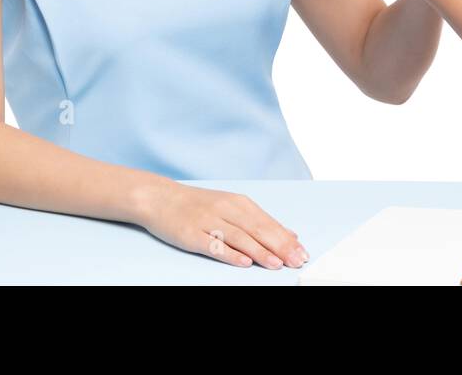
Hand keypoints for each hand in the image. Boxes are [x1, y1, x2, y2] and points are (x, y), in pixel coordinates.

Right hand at [139, 179, 309, 269]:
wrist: (159, 197)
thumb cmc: (198, 204)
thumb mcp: (231, 206)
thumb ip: (259, 221)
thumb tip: (289, 234)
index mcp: (238, 202)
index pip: (268, 222)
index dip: (286, 238)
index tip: (302, 252)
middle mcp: (225, 209)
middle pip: (257, 229)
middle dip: (279, 246)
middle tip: (296, 260)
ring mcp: (208, 221)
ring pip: (239, 237)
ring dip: (259, 251)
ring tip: (276, 263)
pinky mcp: (191, 234)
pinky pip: (213, 245)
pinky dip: (230, 254)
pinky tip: (243, 262)